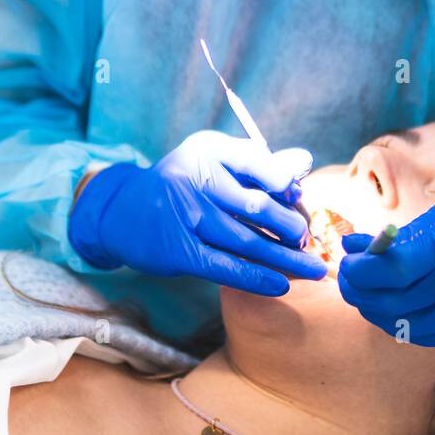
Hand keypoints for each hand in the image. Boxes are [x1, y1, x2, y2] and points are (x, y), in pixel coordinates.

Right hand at [68, 130, 326, 294]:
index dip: (285, 182)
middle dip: (291, 226)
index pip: (256, 162)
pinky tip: (280, 285)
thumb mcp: (210, 160)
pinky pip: (226, 267)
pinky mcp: (179, 251)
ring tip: (312, 268)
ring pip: (247, 240)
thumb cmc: (180, 183)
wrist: (122, 212)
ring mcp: (185, 216)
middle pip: (256, 206)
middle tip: (308, 239)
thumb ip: (255, 162)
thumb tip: (304, 162)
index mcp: (207, 150)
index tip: (301, 198)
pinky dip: (257, 277)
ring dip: (285, 258)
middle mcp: (195, 179)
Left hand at [337, 175, 434, 344]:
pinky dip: (410, 323)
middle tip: (347, 278)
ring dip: (381, 313)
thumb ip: (404, 240)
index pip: (393, 269)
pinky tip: (399, 307)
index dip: (361, 270)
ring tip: (367, 294)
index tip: (346, 261)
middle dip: (362, 294)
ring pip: (412, 327)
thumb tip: (354, 248)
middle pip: (396, 304)